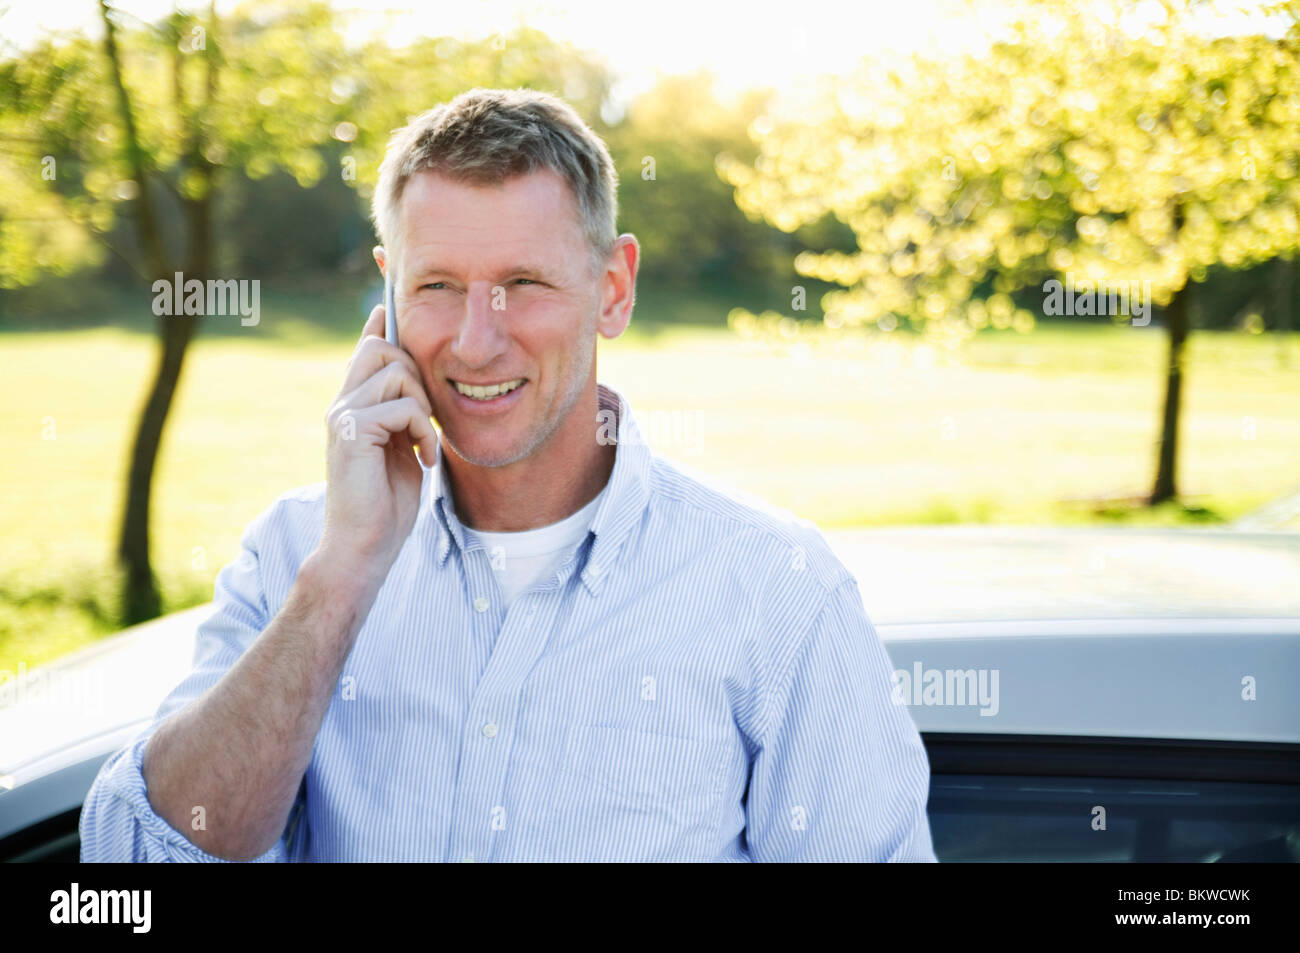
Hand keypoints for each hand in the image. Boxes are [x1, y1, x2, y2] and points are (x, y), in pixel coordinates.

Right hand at [316, 302, 437, 586]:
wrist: (366, 546)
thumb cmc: (389, 503)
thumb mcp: (403, 446)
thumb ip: (405, 412)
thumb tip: (419, 380)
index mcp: (353, 403)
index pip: (367, 347)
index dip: (382, 318)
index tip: (391, 293)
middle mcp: (342, 403)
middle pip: (383, 347)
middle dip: (416, 373)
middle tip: (425, 420)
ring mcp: (342, 415)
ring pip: (397, 374)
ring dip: (424, 409)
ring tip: (423, 444)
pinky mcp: (351, 432)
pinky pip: (403, 407)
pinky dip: (423, 432)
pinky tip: (422, 459)